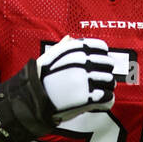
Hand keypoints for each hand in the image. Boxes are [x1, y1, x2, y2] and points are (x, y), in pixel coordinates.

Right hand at [0, 36, 115, 141]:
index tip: (100, 64)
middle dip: (106, 73)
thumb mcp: (47, 58)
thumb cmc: (38, 80)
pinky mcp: (88, 98)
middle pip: (108, 65)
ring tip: (100, 93)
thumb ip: (62, 49)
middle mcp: (83, 63)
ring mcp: (87, 80)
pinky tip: (101, 103)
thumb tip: (70, 38)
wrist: (32, 100)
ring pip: (110, 82)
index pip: (100, 47)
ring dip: (107, 88)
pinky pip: (107, 98)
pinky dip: (107, 101)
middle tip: (101, 81)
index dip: (103, 56)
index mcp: (74, 51)